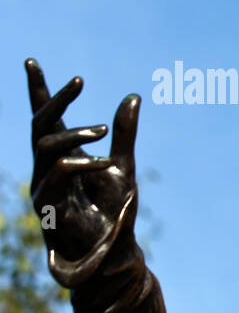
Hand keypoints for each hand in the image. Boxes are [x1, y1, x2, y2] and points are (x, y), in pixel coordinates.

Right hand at [27, 58, 141, 285]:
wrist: (114, 251)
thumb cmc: (114, 211)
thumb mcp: (122, 165)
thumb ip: (124, 133)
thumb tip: (132, 96)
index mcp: (63, 155)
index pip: (46, 117)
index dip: (38, 90)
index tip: (32, 61)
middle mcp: (47, 167)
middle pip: (40, 124)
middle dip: (55, 99)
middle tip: (80, 82)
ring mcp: (43, 185)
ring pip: (45, 145)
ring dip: (74, 133)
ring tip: (103, 131)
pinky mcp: (47, 204)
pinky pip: (57, 173)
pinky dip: (80, 162)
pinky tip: (103, 161)